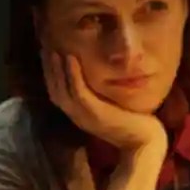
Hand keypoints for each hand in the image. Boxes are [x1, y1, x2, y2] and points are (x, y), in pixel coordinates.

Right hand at [42, 48, 166, 152]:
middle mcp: (77, 116)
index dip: (50, 75)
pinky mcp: (96, 113)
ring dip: (55, 70)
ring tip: (53, 50)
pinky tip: (71, 58)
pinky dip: (73, 75)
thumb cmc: (132, 122)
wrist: (145, 142)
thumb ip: (101, 95)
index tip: (49, 54)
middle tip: (44, 47)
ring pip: (62, 91)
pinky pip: (79, 92)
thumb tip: (100, 74)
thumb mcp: (111, 107)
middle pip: (54, 91)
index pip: (57, 93)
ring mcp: (85, 116)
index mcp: (79, 114)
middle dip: (48, 70)